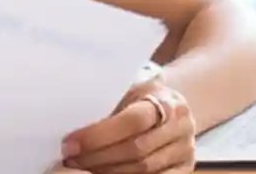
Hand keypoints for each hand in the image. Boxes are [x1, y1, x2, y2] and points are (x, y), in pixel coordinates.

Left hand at [59, 79, 196, 172]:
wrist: (174, 108)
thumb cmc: (143, 98)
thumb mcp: (131, 90)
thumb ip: (110, 104)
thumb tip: (70, 121)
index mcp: (167, 101)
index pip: (133, 121)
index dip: (98, 135)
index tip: (70, 143)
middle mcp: (181, 126)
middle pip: (136, 150)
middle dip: (98, 157)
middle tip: (70, 160)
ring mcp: (185, 150)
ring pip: (143, 170)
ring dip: (107, 172)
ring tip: (82, 168)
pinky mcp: (185, 169)